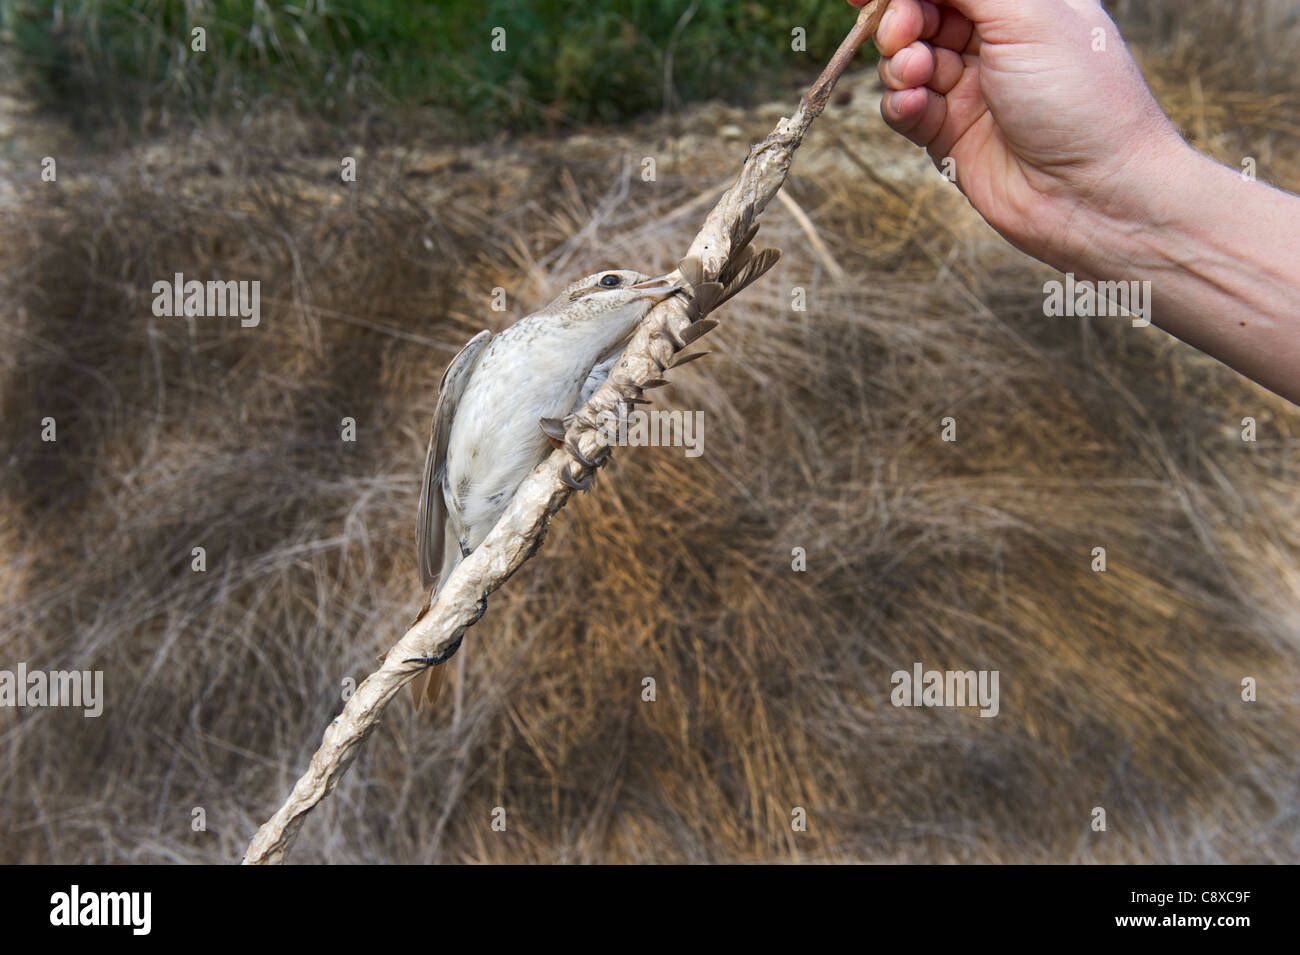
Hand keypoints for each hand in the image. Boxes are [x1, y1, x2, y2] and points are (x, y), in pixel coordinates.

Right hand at [849, 0, 1190, 272]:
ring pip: (907, 61)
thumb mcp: (1027, 14)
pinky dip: (900, 103)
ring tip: (916, 75)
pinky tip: (912, 105)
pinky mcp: (951, 136)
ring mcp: (972, 89)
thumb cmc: (1080, 97)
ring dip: (900, 63)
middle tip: (902, 33)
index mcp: (1027, 2)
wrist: (1093, 196)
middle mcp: (998, 42)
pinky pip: (906, 109)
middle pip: (922, 14)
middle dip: (901, 19)